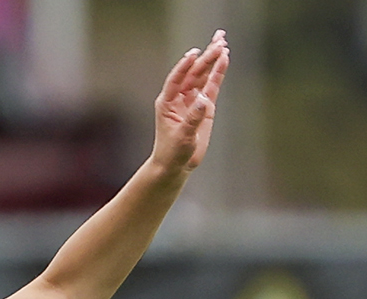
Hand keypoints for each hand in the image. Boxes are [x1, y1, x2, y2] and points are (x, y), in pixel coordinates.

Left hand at [150, 31, 228, 177]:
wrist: (175, 165)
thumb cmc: (172, 152)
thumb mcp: (182, 136)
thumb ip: (193, 118)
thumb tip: (203, 100)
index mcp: (167, 102)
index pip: (176, 79)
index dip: (185, 65)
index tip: (194, 53)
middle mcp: (179, 97)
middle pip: (194, 72)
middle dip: (205, 56)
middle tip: (218, 40)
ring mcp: (192, 100)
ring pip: (203, 75)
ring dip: (212, 59)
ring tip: (223, 42)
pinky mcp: (204, 106)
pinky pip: (212, 85)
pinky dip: (218, 72)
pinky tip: (224, 58)